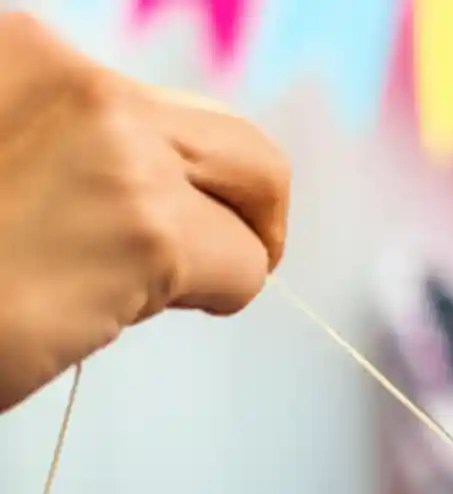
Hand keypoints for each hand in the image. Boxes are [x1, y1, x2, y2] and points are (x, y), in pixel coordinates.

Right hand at [0, 11, 288, 410]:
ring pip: (253, 190)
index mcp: (23, 51)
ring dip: (224, 250)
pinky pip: (245, 264)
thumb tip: (139, 170)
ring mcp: (117, 149)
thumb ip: (57, 139)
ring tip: (149, 287)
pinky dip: (218, 296)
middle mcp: (76, 80)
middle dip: (247, 195)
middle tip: (232, 244)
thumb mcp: (1, 150)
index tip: (138, 208)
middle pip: (230, 132)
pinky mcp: (147, 231)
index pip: (147, 101)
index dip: (160, 163)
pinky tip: (135, 309)